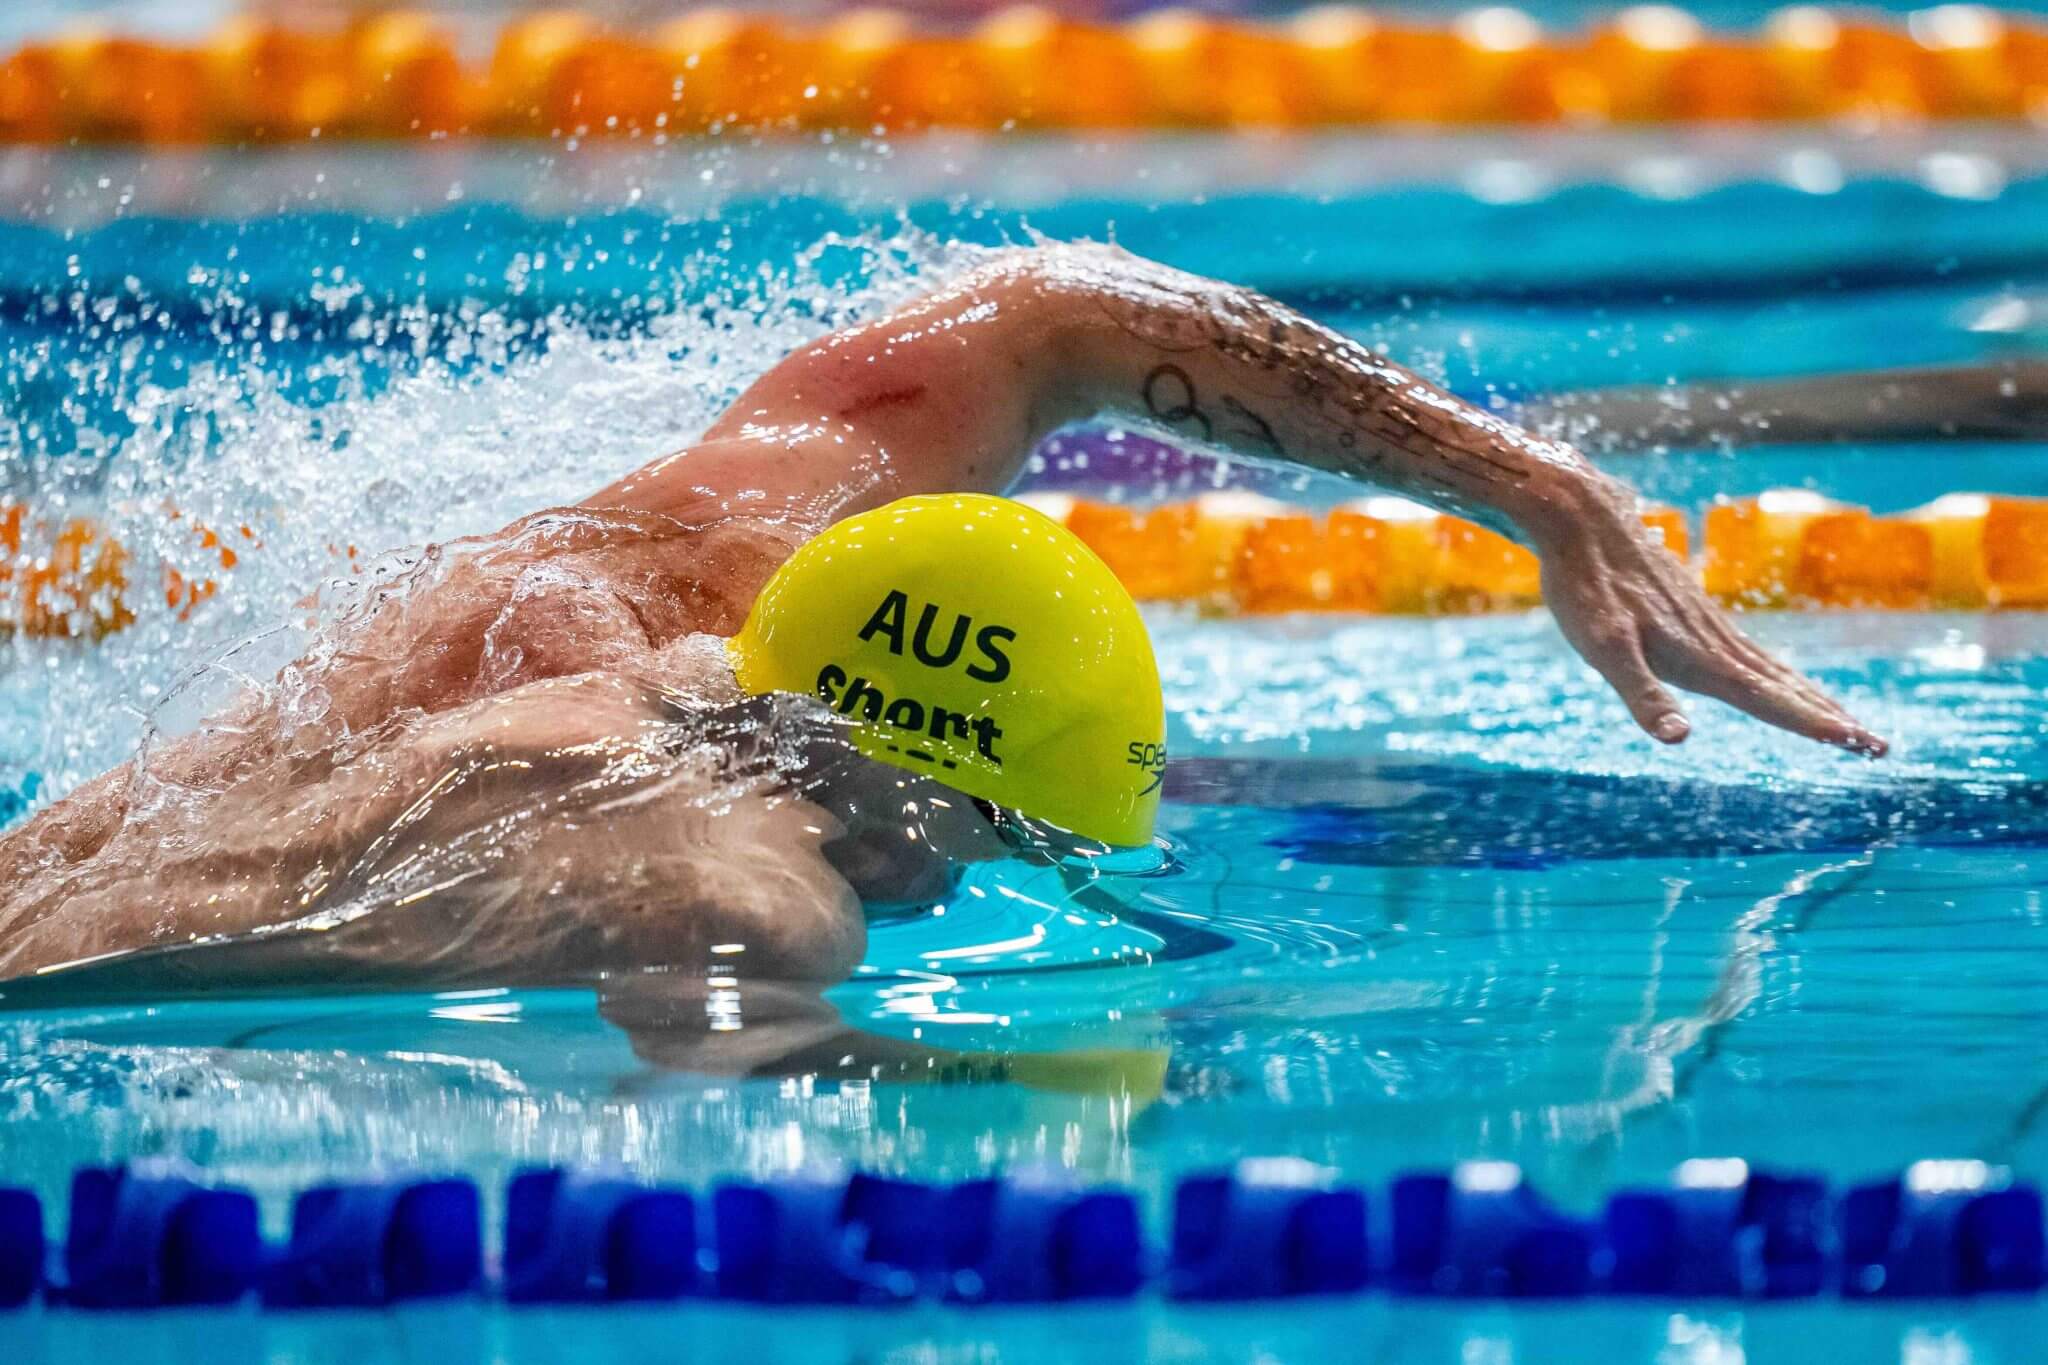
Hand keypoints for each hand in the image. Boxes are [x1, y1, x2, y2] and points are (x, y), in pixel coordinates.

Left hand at [1530, 484, 1887, 755]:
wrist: (1584, 520)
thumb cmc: (1589, 589)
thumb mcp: (1604, 651)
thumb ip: (1643, 697)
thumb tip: (1681, 739)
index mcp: (1704, 659)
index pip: (1774, 703)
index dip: (1818, 726)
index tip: (1868, 745)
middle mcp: (1716, 642)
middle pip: (1786, 687)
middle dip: (1832, 718)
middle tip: (1879, 746)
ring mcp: (1708, 624)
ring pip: (1772, 668)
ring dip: (1811, 697)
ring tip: (1843, 721)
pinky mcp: (1693, 612)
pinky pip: (1750, 652)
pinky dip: (1777, 675)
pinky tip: (1774, 680)